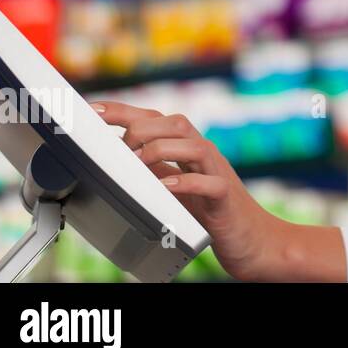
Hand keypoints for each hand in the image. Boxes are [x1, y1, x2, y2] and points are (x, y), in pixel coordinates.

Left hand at [90, 99, 287, 280]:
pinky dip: (186, 182)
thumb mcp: (175, 185)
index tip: (94, 110)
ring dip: (161, 150)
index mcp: (188, 149)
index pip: (156, 119)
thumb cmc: (209, 211)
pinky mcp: (225, 198)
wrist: (253, 237)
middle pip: (176, 123)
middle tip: (119, 153)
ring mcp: (218, 173)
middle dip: (141, 131)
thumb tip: (116, 158)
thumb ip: (154, 168)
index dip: (125, 111)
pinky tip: (166, 187)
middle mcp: (205, 155)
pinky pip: (209, 183)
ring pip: (195, 145)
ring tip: (138, 165)